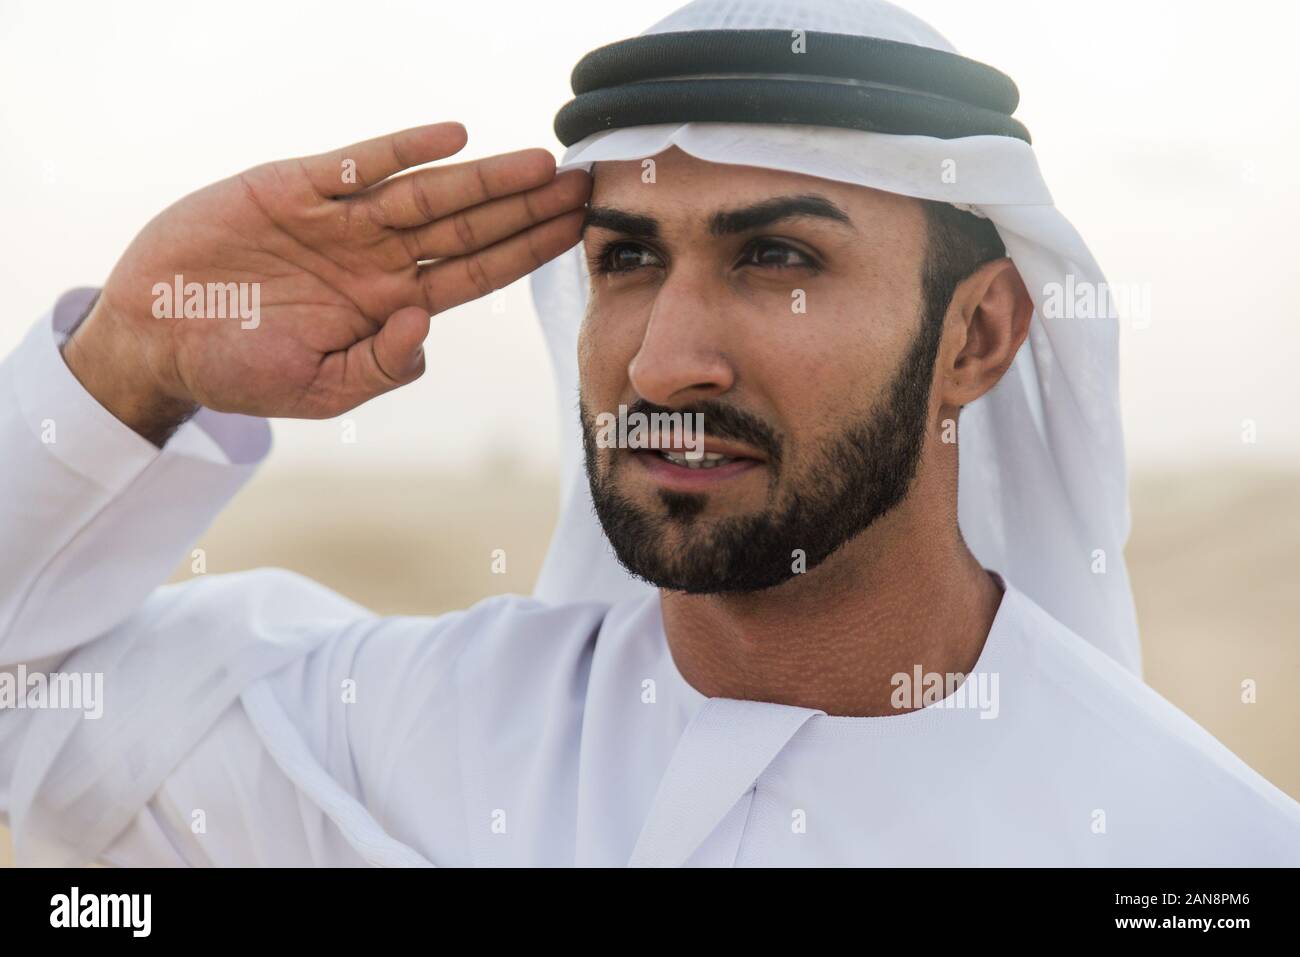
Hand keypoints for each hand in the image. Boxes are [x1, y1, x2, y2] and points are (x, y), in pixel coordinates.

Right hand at [63, 122, 589, 441]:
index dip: (528, 251)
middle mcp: (378, 258)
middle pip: (468, 228)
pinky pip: (360, 165)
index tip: (578, 231)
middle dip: (526, 207)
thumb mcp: (321, 389)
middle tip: (584, 186)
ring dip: (483, 178)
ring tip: (539, 163)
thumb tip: (428, 325)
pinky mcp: (296, 189)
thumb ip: (382, 365)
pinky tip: (452, 137)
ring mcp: (341, 221)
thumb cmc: (242, 370)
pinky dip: (403, 150)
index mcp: (391, 306)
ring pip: (427, 193)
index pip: (477, 274)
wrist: (159, 335)